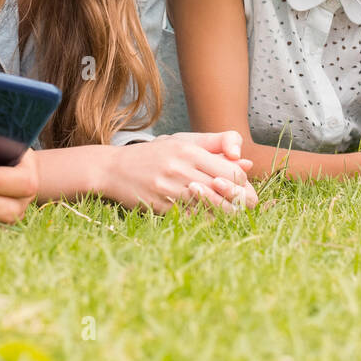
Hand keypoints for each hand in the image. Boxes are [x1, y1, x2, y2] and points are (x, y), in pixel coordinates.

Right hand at [104, 131, 257, 213]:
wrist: (114, 168)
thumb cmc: (155, 154)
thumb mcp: (183, 141)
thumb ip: (216, 145)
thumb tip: (245, 162)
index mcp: (189, 151)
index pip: (230, 171)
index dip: (242, 183)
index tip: (243, 188)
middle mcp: (180, 169)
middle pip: (224, 191)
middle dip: (239, 200)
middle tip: (246, 205)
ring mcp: (168, 189)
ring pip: (209, 206)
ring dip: (225, 212)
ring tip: (232, 212)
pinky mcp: (159, 206)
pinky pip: (190, 217)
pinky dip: (204, 219)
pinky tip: (210, 218)